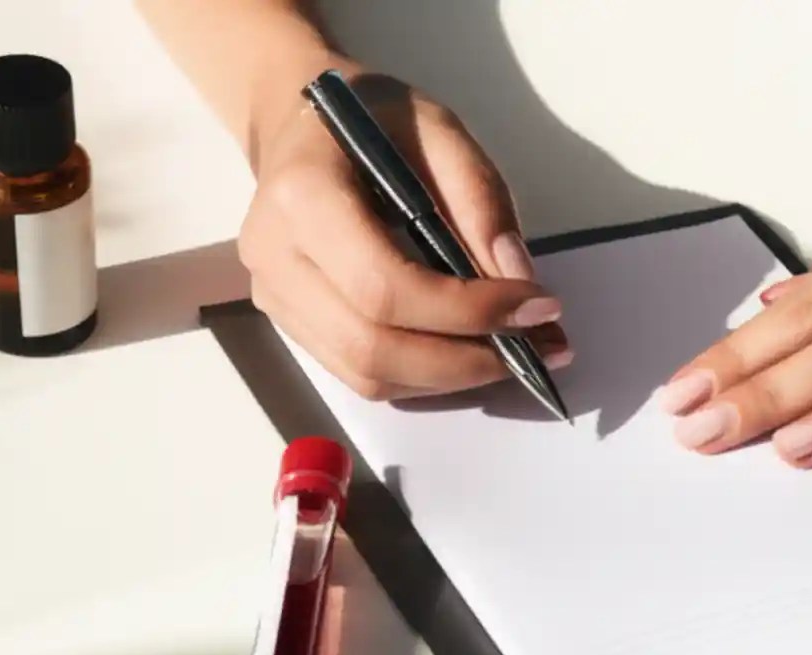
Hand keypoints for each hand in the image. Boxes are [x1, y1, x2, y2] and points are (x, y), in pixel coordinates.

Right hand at [240, 64, 570, 399]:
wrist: (302, 121)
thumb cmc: (374, 119)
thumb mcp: (439, 130)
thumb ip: (479, 200)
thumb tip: (518, 281)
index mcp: (302, 196)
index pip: (383, 286)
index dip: (466, 310)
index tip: (538, 307)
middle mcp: (273, 257)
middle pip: (371, 347)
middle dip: (464, 361)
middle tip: (535, 346)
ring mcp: (273, 297)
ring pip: (366, 374)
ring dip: (448, 378)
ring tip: (512, 354)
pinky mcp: (288, 323)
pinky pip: (359, 374)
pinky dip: (423, 375)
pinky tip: (467, 352)